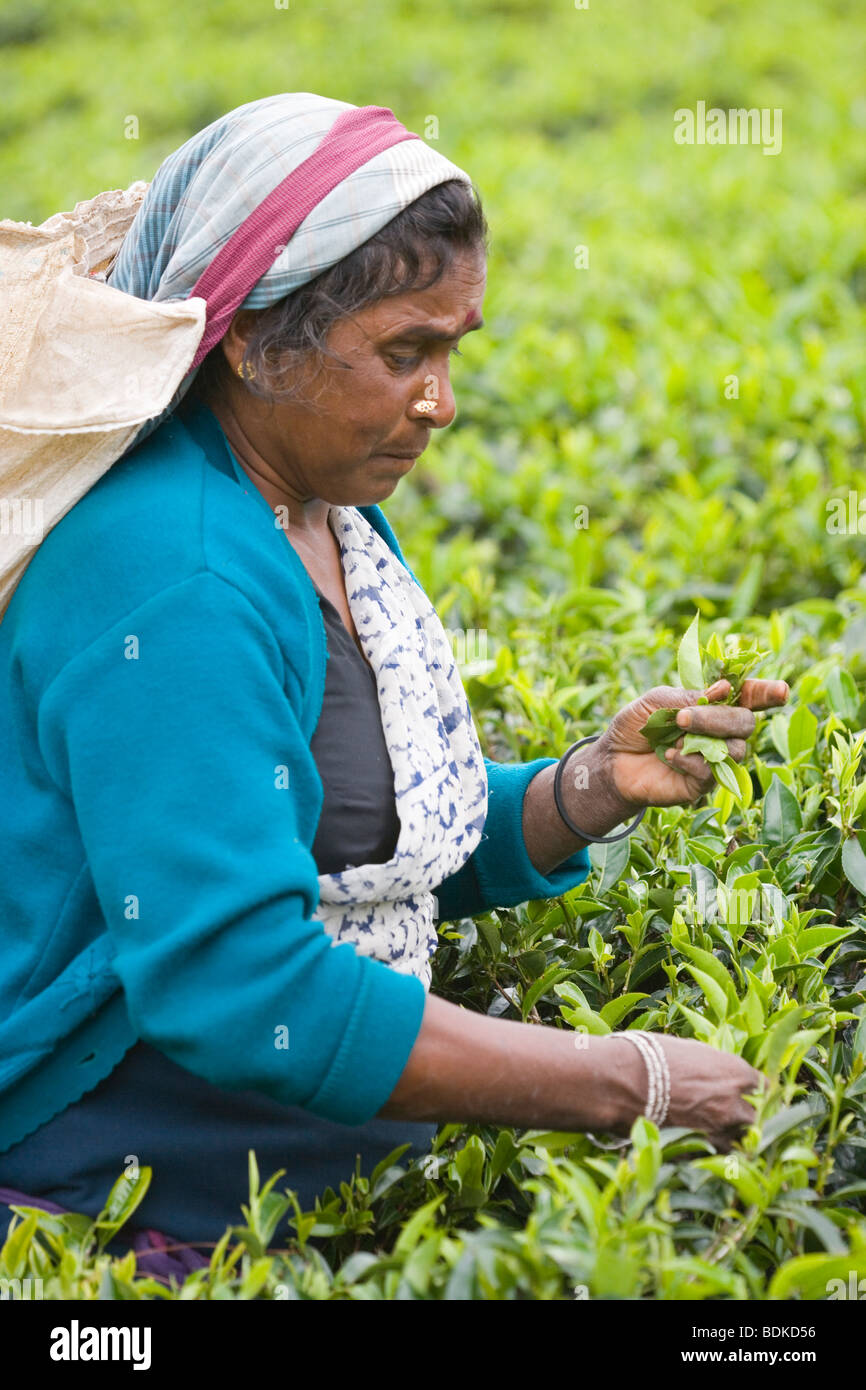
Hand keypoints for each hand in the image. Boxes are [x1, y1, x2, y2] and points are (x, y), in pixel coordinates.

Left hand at [593, 678, 789, 811]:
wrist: (612, 761)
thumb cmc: (636, 726)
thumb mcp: (656, 701)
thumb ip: (688, 696)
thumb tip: (722, 691)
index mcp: (714, 706)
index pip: (749, 697)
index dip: (768, 693)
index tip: (781, 691)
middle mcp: (722, 733)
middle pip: (745, 722)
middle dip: (719, 718)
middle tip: (685, 717)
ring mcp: (716, 760)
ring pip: (735, 748)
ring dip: (705, 737)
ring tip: (674, 736)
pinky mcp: (704, 785)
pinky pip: (712, 772)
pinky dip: (691, 761)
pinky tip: (669, 756)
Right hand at [608, 1034, 764, 1149]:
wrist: (621, 1083)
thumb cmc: (649, 1056)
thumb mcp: (687, 1050)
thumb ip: (711, 1066)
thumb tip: (713, 1072)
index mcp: (735, 1072)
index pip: (762, 1085)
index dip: (754, 1089)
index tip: (747, 1090)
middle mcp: (733, 1103)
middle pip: (757, 1117)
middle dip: (748, 1117)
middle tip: (734, 1113)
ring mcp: (717, 1131)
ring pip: (740, 1142)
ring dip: (733, 1138)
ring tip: (716, 1132)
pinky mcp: (699, 1152)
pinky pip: (715, 1157)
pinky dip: (711, 1153)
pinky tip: (699, 1144)